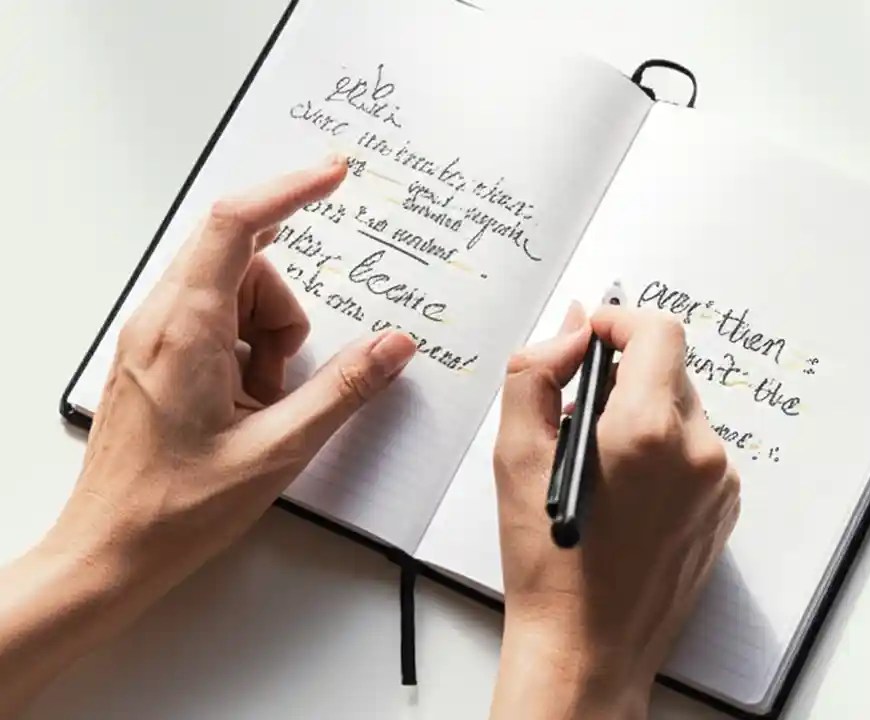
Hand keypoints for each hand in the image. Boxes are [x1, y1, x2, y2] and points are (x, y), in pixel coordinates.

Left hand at [0, 158, 416, 712]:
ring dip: (267, 340)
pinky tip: (246, 406)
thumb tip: (394, 346)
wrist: (108, 552)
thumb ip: (343, 389)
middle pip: (246, 266)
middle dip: (285, 312)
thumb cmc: (174, 509)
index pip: (236, 225)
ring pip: (236, 296)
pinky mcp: (160, 357)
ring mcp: (156, 338)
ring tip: (260, 407)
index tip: (333, 174)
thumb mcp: (277, 449)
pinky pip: (218, 324)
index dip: (289, 190)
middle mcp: (161, 320)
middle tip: (285, 379)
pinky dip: (247, 354)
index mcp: (184, 329)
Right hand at [489, 304, 740, 719]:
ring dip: (644, 415)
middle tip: (578, 413)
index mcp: (648, 430)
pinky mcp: (725, 508)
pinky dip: (664, 451)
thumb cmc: (549, 562)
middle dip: (624, 375)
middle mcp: (698, 451)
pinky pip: (697, 450)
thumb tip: (573, 329)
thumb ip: (536, 372)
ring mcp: (719, 482)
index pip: (659, 332)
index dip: (621, 321)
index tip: (592, 336)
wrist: (588, 648)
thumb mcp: (515, 456)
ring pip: (684, 411)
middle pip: (670, 370)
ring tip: (600, 463)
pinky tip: (628, 491)